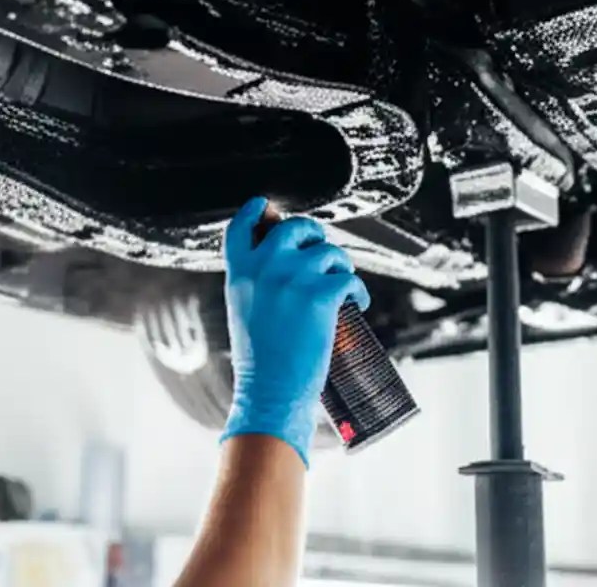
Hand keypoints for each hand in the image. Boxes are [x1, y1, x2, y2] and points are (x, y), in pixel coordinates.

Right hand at [220, 198, 370, 466]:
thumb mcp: (244, 309)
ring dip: (340, 267)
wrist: (271, 391)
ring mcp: (293, 277)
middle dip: (314, 236)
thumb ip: (256, 278)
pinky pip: (349, 278)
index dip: (256, 210)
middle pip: (295, 227)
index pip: (241, 226)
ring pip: (330, 252)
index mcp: (240, 272)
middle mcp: (264, 267)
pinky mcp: (321, 294)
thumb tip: (282, 254)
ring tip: (341, 288)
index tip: (266, 206)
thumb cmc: (260, 359)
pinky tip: (355, 305)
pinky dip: (357, 291)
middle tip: (322, 253)